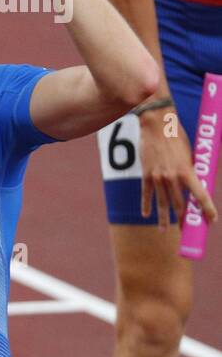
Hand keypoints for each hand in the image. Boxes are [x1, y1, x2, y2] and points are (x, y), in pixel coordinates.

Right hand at [139, 109, 217, 226]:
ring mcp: (158, 177)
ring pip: (162, 203)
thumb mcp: (190, 155)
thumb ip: (191, 171)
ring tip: (164, 231)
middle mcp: (173, 178)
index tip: (211, 221)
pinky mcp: (146, 174)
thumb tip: (194, 185)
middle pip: (179, 204)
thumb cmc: (177, 137)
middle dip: (184, 218)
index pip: (201, 196)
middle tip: (187, 230)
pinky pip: (147, 194)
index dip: (207, 210)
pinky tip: (146, 215)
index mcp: (188, 172)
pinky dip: (146, 205)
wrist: (157, 125)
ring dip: (164, 219)